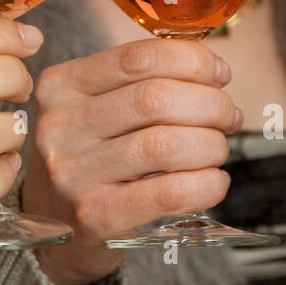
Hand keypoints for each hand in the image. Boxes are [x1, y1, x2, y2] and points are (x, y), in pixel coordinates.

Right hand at [22, 39, 239, 284]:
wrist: (57, 226)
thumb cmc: (90, 157)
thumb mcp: (94, 107)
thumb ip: (142, 82)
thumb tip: (214, 74)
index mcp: (60, 85)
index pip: (137, 58)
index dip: (192, 61)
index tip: (220, 74)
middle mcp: (60, 126)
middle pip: (156, 99)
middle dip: (211, 104)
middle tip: (228, 117)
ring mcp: (73, 174)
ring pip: (165, 145)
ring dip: (210, 145)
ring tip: (217, 149)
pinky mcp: (96, 217)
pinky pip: (169, 193)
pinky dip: (206, 184)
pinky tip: (213, 181)